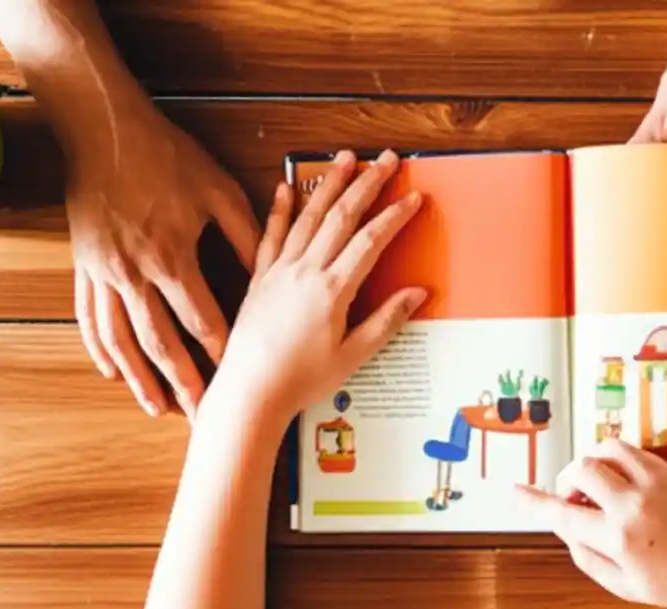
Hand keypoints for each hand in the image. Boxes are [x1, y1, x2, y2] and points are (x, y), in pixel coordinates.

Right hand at [68, 109, 259, 416]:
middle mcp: (134, 272)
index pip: (201, 319)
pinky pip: (89, 318)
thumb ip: (248, 235)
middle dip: (183, 383)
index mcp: (170, 256)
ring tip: (158, 409)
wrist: (105, 130)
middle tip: (202, 416)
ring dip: (139, 378)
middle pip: (160, 342)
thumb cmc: (166, 157)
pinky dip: (101, 350)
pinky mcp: (84, 267)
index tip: (241, 377)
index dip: (222, 351)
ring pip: (120, 339)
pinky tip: (114, 374)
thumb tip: (277, 268)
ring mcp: (104, 273)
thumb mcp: (218, 191)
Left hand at [208, 150, 425, 422]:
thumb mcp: (353, 355)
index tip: (413, 197)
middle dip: (367, 184)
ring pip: (308, 216)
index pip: (371, 241)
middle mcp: (305, 272)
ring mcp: (279, 271)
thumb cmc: (301, 380)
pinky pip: (270, 234)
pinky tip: (284, 187)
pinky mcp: (260, 279)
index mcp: (333, 290)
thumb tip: (417, 294)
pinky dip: (279, 208)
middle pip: (342, 216)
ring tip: (344, 159)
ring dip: (328, 184)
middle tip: (386, 160)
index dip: (394, 216)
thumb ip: (386, 320)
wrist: (249, 392)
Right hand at [514, 439, 666, 608]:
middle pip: (581, 471)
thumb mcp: (628, 588)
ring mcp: (655, 482)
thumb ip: (590, 560)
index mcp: (619, 539)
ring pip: (606, 449)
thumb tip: (567, 532)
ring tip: (598, 486)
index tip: (514, 493)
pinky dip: (617, 461)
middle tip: (574, 499)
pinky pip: (632, 451)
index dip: (533, 503)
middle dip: (567, 481)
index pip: (563, 515)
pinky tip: (623, 482)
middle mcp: (634, 505)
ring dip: (592, 463)